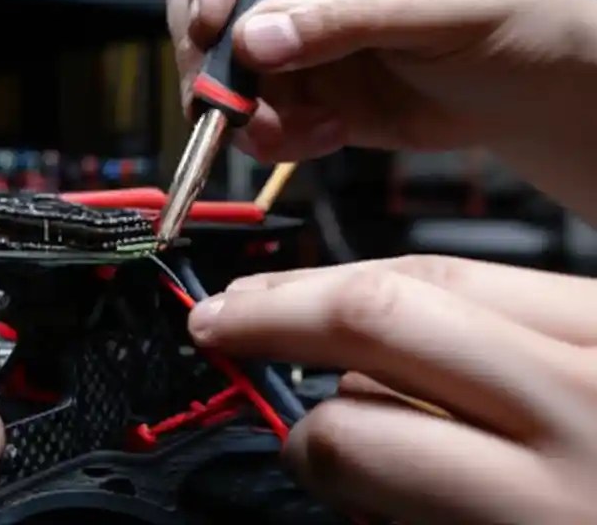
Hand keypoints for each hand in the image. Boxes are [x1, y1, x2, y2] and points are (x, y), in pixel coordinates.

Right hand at [161, 0, 596, 219]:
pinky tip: (323, 136)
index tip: (213, 21)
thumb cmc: (503, 15)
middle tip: (227, 98)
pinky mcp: (286, 85)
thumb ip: (346, 15)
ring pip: (210, 60)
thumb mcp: (436, 3)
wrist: (527, 92)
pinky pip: (243, 112)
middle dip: (208, 50)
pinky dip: (267, 136)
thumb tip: (254, 38)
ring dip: (239, 106)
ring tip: (297, 131)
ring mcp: (282, 28)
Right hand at [187, 255, 596, 523]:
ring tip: (282, 295)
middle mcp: (587, 408)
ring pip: (444, 278)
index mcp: (551, 508)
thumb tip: (345, 451)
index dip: (304, 440)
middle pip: (388, 319)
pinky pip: (515, 282)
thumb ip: (425, 510)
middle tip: (219, 322)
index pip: (367, 438)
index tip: (290, 442)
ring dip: (344, 281)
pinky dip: (440, 285)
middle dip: (280, 313)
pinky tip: (394, 295)